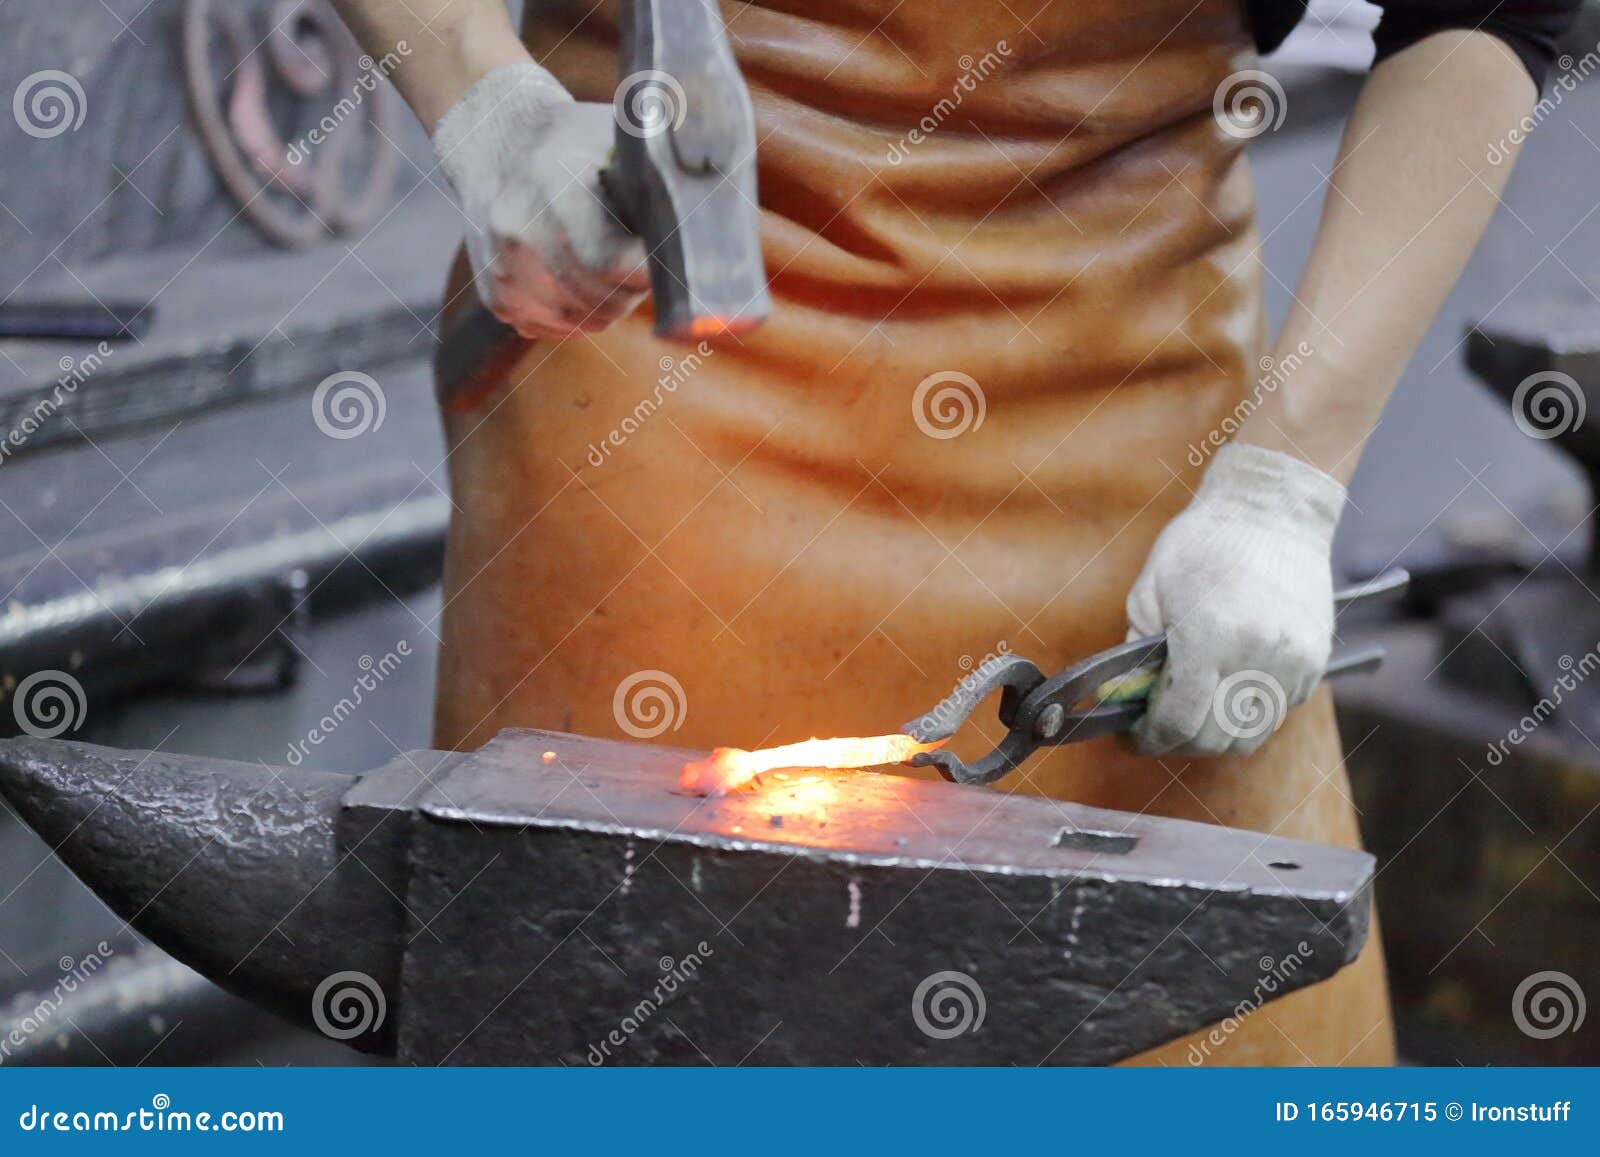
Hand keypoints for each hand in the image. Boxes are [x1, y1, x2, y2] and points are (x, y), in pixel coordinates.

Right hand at [433, 63, 649, 338]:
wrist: (499, 141)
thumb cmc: (578, 140)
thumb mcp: (617, 134)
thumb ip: (660, 170)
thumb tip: (712, 213)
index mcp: (551, 184)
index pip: (612, 263)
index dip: (651, 270)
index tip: (673, 258)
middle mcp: (518, 230)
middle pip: (604, 299)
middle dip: (636, 287)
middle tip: (643, 257)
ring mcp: (503, 268)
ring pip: (587, 320)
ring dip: (611, 301)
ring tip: (611, 260)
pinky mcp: (497, 297)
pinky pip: (559, 329)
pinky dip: (581, 312)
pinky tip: (582, 275)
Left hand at [1124, 443, 1345, 756]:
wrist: (1273, 511)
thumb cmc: (1203, 543)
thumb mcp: (1148, 593)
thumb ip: (1136, 657)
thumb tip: (1125, 701)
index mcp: (1209, 638)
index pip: (1178, 721)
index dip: (1148, 738)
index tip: (1130, 737)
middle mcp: (1257, 657)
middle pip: (1215, 738)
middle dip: (1177, 741)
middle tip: (1154, 728)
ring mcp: (1292, 663)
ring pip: (1249, 734)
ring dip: (1214, 734)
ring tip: (1189, 712)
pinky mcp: (1314, 662)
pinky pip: (1276, 711)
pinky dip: (1247, 713)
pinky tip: (1225, 689)